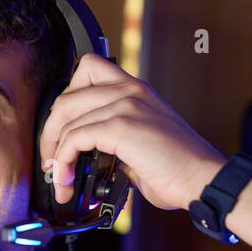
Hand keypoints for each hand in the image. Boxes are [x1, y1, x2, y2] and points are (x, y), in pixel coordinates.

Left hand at [38, 55, 225, 211]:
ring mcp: (127, 105)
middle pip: (67, 94)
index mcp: (136, 90)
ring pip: (65, 115)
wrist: (201, 180)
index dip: (66, 99)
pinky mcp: (122, 126)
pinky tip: (68, 179)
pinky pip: (74, 137)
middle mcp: (130, 90)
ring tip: (59, 178)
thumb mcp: (140, 144)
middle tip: (51, 160)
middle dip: (49, 131)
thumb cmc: (177, 169)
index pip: (86, 70)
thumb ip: (112, 140)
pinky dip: (64, 160)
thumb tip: (81, 156)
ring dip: (54, 152)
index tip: (60, 130)